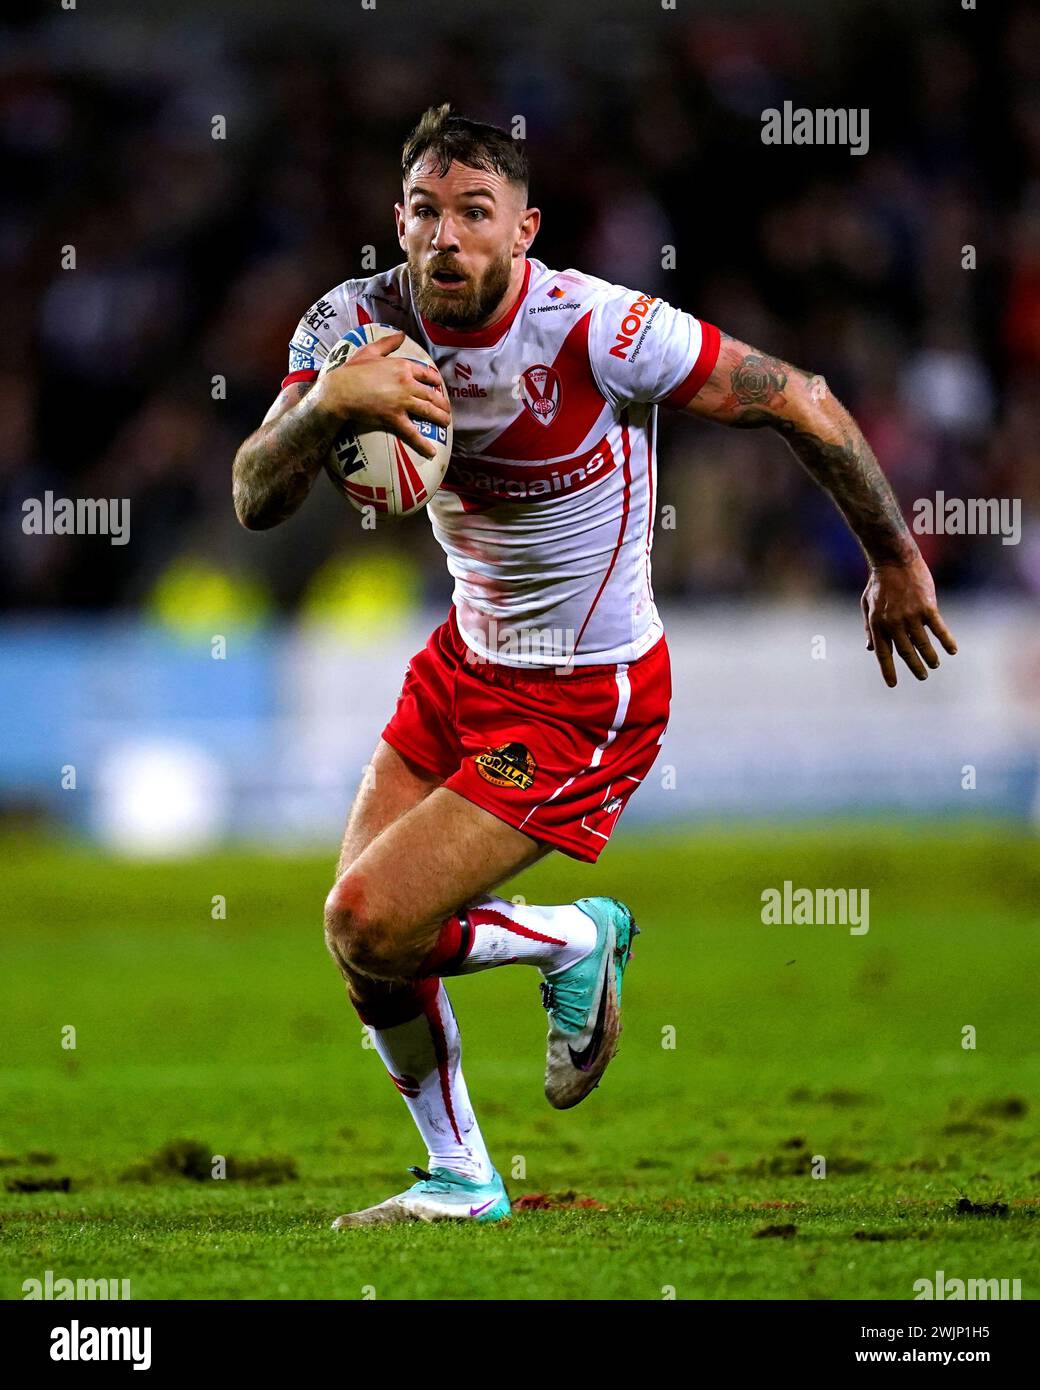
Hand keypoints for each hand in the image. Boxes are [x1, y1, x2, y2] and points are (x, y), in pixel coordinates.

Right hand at [316, 330, 450, 458]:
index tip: (439, 387)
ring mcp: (402, 401)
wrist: (340, 390)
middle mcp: (407, 383)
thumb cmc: (352, 370)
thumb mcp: (370, 351)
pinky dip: (423, 443)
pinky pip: (412, 432)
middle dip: (442, 403)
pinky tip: (431, 452)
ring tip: (446, 424)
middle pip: (431, 394)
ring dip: (440, 418)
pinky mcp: (394, 417)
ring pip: (428, 411)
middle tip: (447, 410)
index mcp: (403, 366)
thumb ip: (388, 343)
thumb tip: (401, 334)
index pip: (426, 374)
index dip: (435, 381)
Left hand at [861, 556, 957, 686]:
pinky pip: (938, 629)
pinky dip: (946, 640)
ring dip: (930, 657)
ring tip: (934, 665)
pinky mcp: (927, 607)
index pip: (882, 653)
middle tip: (922, 676)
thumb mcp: (867, 605)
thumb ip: (870, 627)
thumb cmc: (879, 583)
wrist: (895, 560)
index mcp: (877, 623)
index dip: (887, 670)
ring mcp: (910, 615)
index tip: (892, 684)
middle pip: (905, 652)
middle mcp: (893, 623)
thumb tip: (870, 649)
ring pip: (922, 644)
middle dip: (914, 667)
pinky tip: (952, 650)